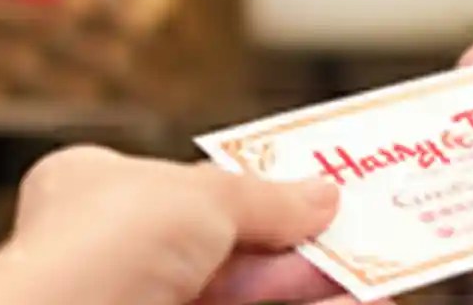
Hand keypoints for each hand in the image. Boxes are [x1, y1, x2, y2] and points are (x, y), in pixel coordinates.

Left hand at [0, 146, 370, 304]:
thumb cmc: (103, 249)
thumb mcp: (202, 196)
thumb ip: (269, 198)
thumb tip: (325, 195)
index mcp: (95, 192)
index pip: (186, 180)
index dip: (254, 183)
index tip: (309, 185)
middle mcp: (116, 253)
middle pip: (229, 241)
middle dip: (299, 239)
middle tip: (361, 231)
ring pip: (246, 292)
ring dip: (312, 282)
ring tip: (376, 273)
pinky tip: (355, 303)